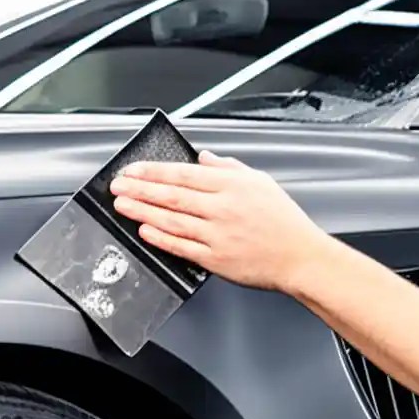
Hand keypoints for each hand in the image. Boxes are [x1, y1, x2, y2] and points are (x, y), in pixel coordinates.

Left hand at [109, 150, 324, 292]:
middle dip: (139, 189)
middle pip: (171, 196)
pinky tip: (144, 231)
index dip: (153, 171)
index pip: (182, 174)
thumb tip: (202, 159)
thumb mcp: (260, 182)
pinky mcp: (215, 259)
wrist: (300, 257)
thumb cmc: (283, 222)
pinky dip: (160, 238)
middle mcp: (222, 208)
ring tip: (123, 205)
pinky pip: (181, 247)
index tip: (132, 170)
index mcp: (231, 186)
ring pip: (171, 220)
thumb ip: (228, 168)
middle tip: (117, 186)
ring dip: (142, 211)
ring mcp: (217, 235)